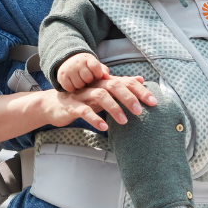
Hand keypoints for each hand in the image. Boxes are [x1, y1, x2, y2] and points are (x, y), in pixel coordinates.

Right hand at [43, 76, 157, 132]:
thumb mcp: (102, 92)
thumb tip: (140, 80)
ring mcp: (82, 94)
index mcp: (104, 82)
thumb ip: (120, 86)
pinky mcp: (72, 105)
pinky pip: (84, 110)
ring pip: (100, 95)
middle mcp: (94, 85)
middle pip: (114, 85)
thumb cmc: (82, 99)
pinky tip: (104, 127)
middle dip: (128, 98)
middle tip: (140, 111)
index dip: (140, 91)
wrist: (53, 104)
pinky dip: (95, 118)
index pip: (125, 82)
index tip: (154, 102)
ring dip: (114, 108)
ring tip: (124, 121)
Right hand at [57, 52, 110, 91]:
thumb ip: (103, 71)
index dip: (98, 74)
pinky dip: (73, 89)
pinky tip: (74, 84)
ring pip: (79, 85)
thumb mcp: (96, 66)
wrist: (69, 61)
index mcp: (88, 58)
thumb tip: (107, 78)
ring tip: (81, 81)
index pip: (96, 67)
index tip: (96, 76)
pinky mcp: (61, 76)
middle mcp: (77, 62)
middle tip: (87, 79)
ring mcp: (68, 69)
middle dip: (89, 81)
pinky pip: (69, 88)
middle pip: (88, 78)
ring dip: (81, 86)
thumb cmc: (87, 67)